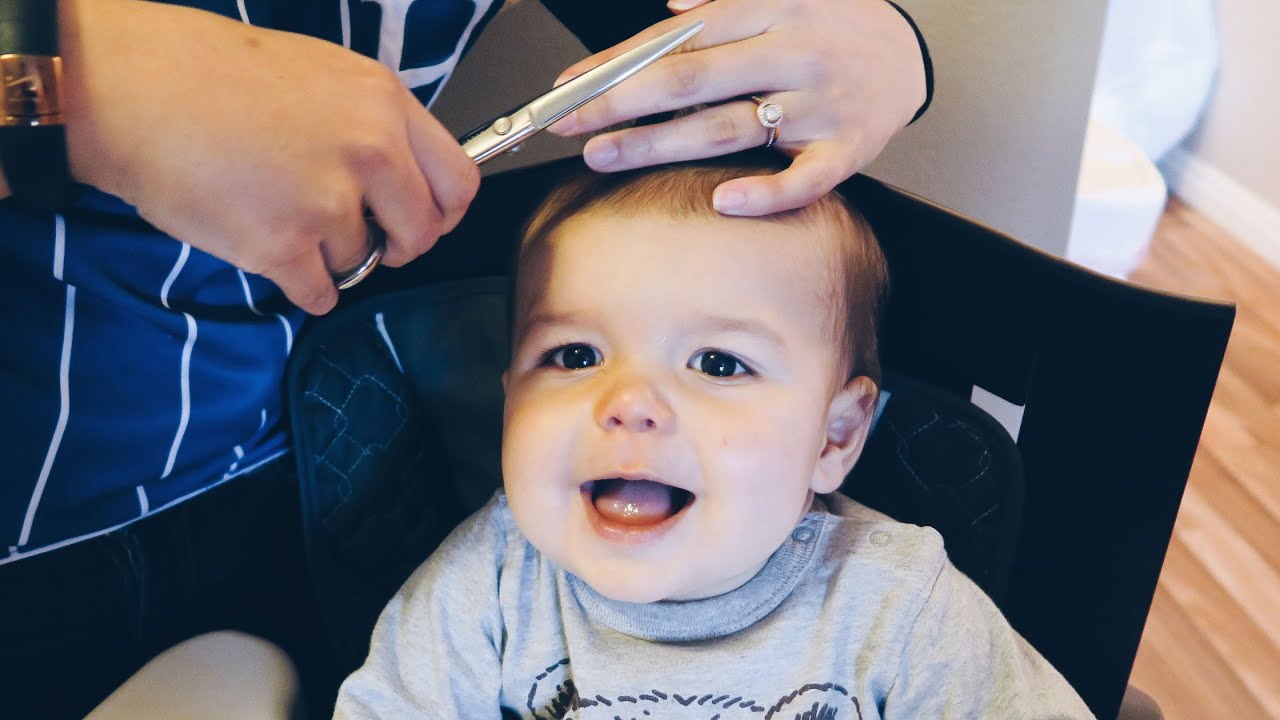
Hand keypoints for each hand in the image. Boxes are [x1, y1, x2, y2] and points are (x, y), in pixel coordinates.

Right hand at [60, 0, 478, 313]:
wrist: (131, 88)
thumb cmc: (213, 75)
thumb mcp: (322, 74)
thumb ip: (373, 124)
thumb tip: (402, 178)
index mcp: (384, 104)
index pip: (458, 181)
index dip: (441, 212)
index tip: (418, 220)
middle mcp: (370, 152)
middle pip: (423, 234)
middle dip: (395, 247)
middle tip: (360, 240)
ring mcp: (327, 201)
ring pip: (361, 261)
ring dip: (328, 256)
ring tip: (279, 215)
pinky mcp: (282, 245)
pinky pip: (320, 294)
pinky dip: (303, 288)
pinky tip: (273, 254)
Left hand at [549, 0, 925, 215]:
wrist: (914, 55)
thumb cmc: (835, 26)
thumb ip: (723, 2)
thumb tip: (670, 9)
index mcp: (772, 7)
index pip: (680, 37)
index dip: (619, 62)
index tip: (570, 86)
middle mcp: (793, 51)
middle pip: (691, 80)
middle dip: (620, 103)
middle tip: (569, 125)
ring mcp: (820, 103)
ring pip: (728, 128)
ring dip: (660, 145)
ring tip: (604, 156)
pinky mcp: (848, 148)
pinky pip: (802, 178)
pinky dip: (764, 193)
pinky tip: (723, 203)